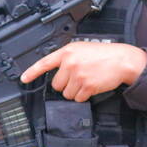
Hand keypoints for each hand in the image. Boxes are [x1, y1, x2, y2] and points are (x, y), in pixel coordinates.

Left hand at [19, 41, 146, 100]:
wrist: (122, 60)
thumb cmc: (104, 55)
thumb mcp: (82, 48)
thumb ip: (67, 57)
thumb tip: (56, 70)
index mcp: (68, 52)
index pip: (45, 63)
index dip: (32, 72)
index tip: (24, 79)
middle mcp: (70, 63)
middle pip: (56, 84)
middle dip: (65, 84)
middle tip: (77, 78)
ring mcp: (78, 75)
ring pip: (67, 93)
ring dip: (75, 91)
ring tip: (86, 81)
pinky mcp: (87, 86)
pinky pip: (78, 98)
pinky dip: (84, 96)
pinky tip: (91, 86)